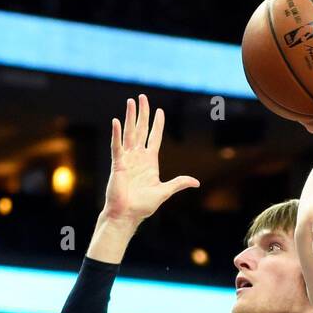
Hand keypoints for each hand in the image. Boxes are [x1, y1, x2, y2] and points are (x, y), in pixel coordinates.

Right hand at [102, 95, 199, 227]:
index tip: (159, 111)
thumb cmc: (143, 206)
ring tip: (130, 102)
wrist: (127, 215)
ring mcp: (127, 160)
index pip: (154, 137)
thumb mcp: (164, 192)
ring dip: (130, 117)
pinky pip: (117, 146)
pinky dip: (116, 134)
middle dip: (142, 113)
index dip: (157, 124)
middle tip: (141, 97)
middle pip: (140, 130)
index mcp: (150, 162)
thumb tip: (196, 183)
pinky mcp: (117, 164)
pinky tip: (116, 121)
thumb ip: (178, 183)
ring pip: (129, 133)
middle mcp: (138, 158)